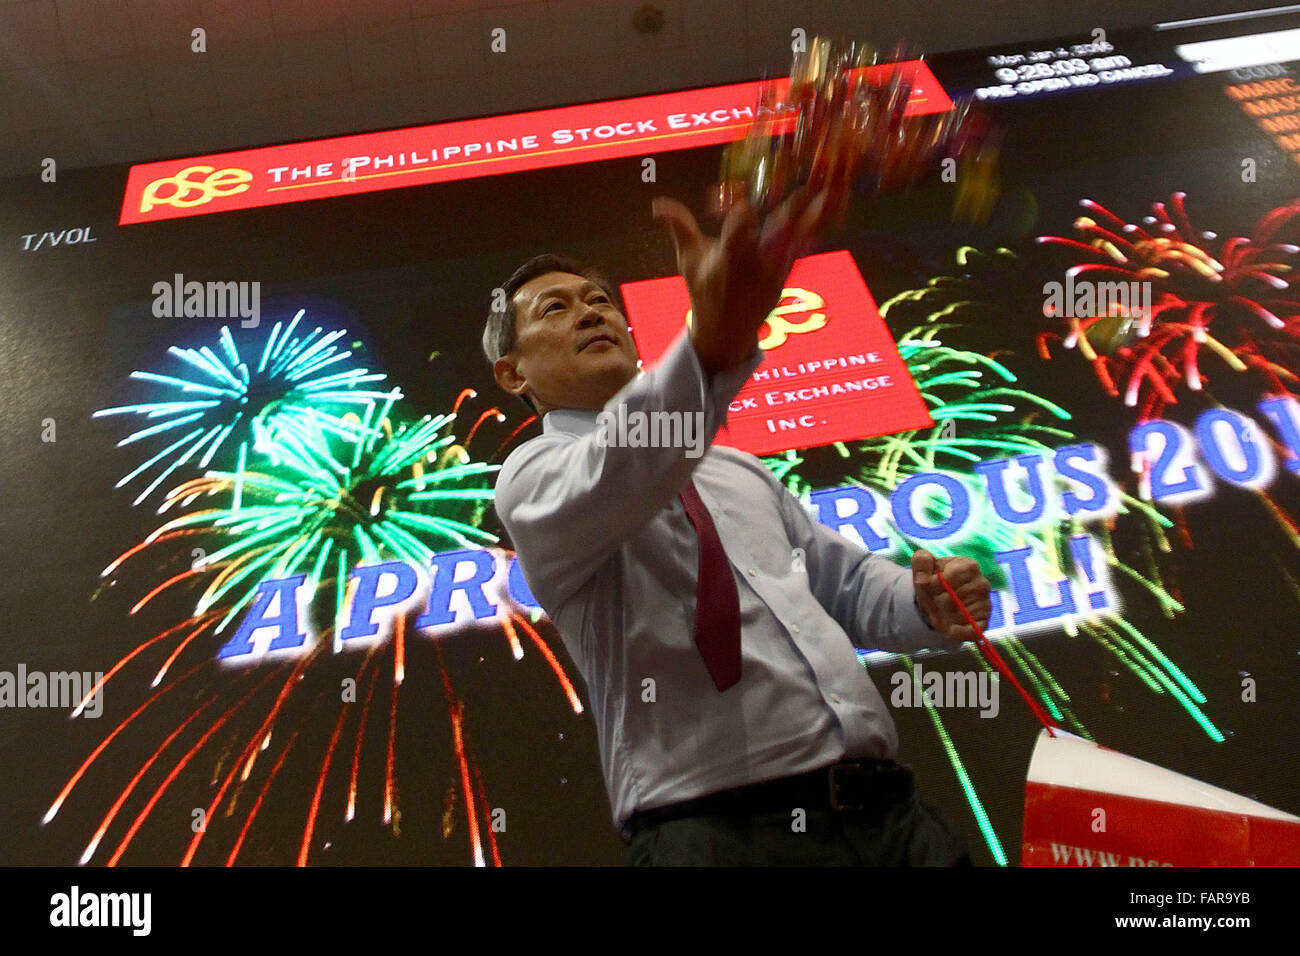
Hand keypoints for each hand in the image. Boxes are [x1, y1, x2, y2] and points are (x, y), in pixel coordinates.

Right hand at [651, 143, 855, 374]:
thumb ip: (680, 228)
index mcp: (727, 260)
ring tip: (830, 192)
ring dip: (812, 215)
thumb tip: (658, 204)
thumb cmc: (704, 290)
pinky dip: (815, 225)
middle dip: (788, 213)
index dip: (738, 210)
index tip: (741, 188)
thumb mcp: (689, 261)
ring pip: (794, 238)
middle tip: (805, 189)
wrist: (726, 331)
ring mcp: (773, 270)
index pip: (735, 231)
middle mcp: (754, 265)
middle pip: (773, 235)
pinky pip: (802, 245)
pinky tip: (830, 204)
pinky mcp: (786, 272)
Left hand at [911, 549, 990, 642]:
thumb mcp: (923, 566)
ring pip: (958, 615)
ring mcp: (985, 604)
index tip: (929, 586)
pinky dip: (957, 632)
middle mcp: (982, 584)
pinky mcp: (984, 622)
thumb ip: (921, 562)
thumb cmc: (933, 580)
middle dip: (936, 602)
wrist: (938, 598)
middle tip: (933, 601)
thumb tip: (922, 579)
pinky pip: (973, 631)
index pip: (948, 579)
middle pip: (952, 600)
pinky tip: (948, 628)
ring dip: (943, 617)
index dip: (933, 586)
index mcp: (969, 566)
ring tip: (939, 611)